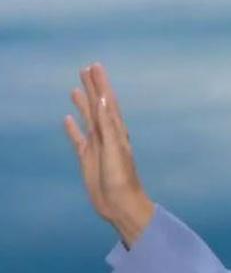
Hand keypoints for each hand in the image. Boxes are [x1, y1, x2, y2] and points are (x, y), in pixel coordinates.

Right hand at [64, 62, 154, 247]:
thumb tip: (104, 100)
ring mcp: (98, 147)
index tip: (95, 66)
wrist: (122, 206)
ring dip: (83, 104)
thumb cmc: (122, 179)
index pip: (108, 102)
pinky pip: (79, 139)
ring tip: (76, 89)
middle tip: (86, 69)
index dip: (101, 84)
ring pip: (88, 119)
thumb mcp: (114, 150)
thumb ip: (108, 125)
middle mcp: (108, 136)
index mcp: (117, 132)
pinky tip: (67, 120)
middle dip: (93, 88)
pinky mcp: (88, 159)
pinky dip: (73, 128)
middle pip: (98, 106)